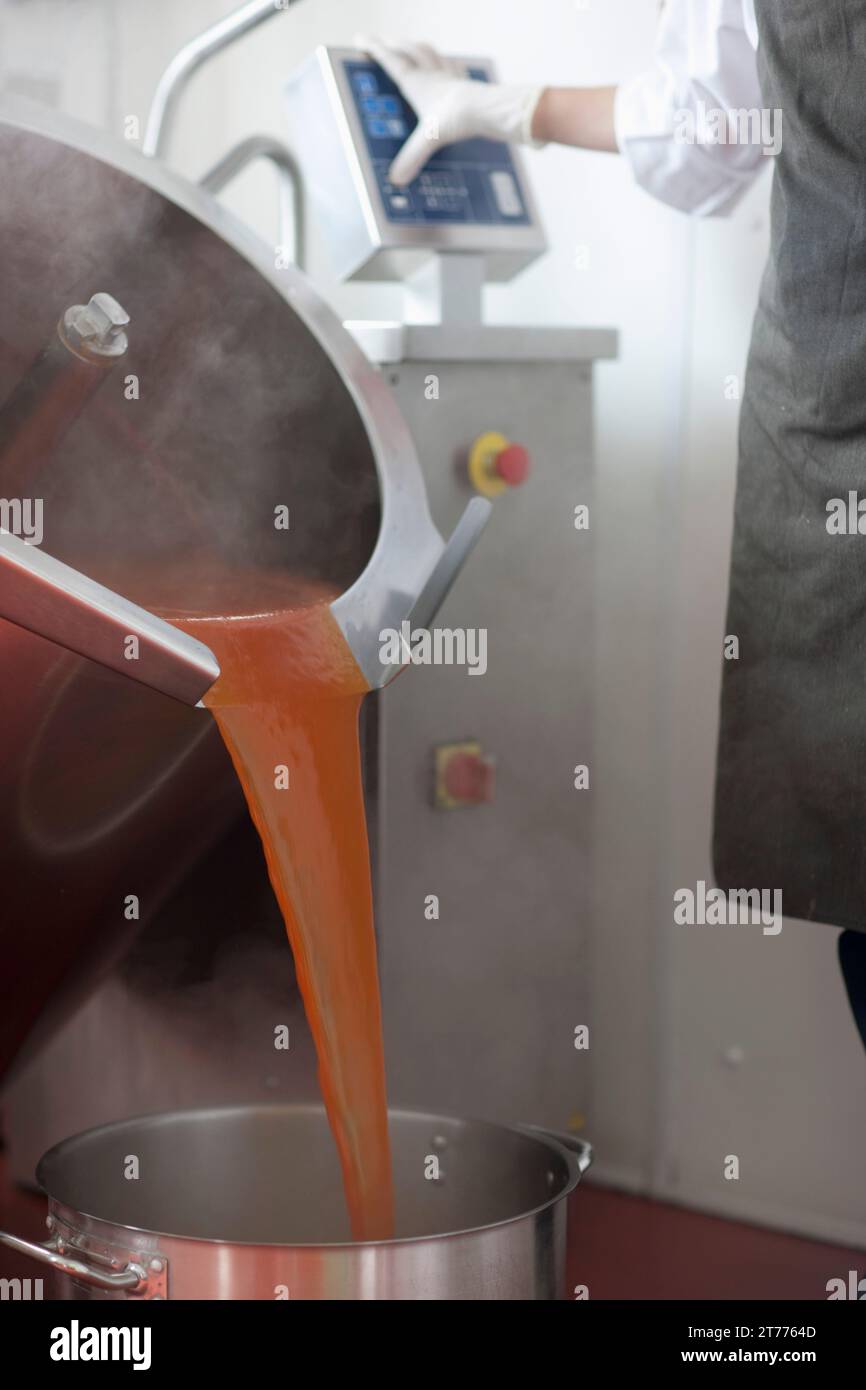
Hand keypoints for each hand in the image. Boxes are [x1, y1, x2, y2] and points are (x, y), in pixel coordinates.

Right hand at [356, 36, 544, 185]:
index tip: (359, 40)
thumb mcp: (428, 139)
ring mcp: (449, 76)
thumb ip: (410, 157)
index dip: (373, 48)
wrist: (488, 109)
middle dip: (392, 44)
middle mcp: (431, 74)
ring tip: (410, 46)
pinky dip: (446, 63)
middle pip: (407, 49)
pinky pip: (453, 66)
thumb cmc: (459, 118)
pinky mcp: (465, 82)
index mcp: (416, 82)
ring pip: (428, 52)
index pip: (389, 59)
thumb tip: (396, 178)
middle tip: (381, 42)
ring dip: (416, 47)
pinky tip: (448, 65)